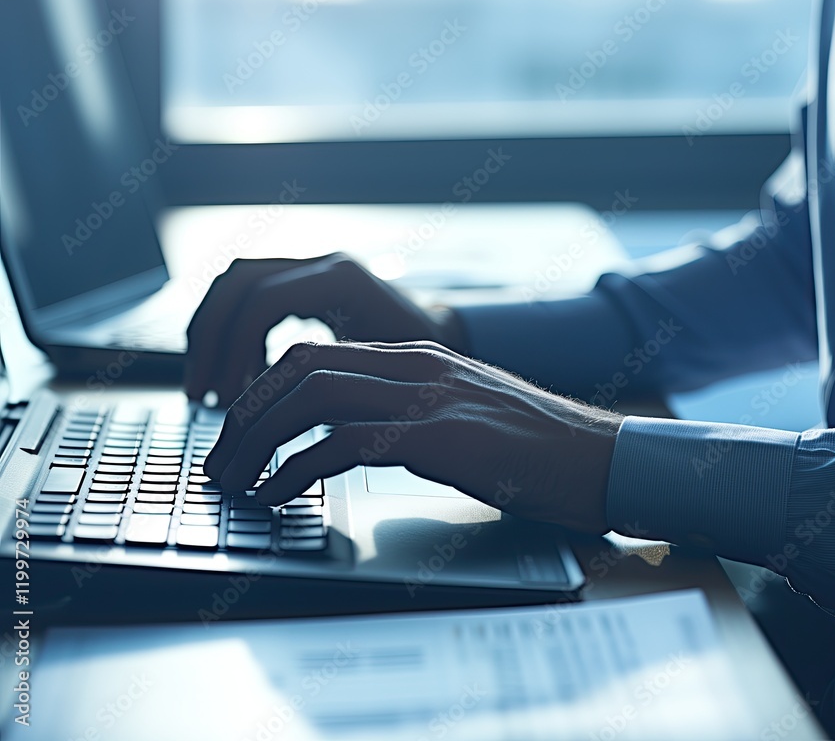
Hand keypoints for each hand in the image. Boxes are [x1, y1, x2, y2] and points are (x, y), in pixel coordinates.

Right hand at [185, 253, 465, 406]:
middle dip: (210, 339)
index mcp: (342, 280)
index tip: (228, 398)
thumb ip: (333, 385)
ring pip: (236, 284)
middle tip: (201, 393)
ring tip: (209, 389)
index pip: (263, 302)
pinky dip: (233, 334)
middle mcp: (323, 263)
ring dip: (214, 335)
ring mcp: (313, 268)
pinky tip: (239, 378)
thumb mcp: (385, 373)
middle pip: (237, 283)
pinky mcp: (306, 283)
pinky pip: (250, 297)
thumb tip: (275, 423)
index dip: (235, 350)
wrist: (452, 338)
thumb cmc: (428, 363)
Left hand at [203, 341, 623, 533]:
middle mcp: (415, 365)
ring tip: (234, 482)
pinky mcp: (439, 436)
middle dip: (245, 413)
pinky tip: (281, 496)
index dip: (261, 392)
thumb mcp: (459, 412)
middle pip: (299, 368)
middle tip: (220, 461)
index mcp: (416, 356)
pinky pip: (345, 444)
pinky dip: (298, 469)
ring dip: (258, 441)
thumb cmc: (531, 445)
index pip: (314, 356)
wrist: (598, 456)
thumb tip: (346, 438)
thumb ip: (407, 410)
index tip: (236, 433)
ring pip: (312, 398)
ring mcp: (427, 396)